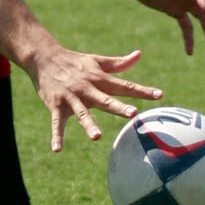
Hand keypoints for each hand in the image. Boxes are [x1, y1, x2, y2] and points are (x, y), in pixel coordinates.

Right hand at [19, 43, 162, 152]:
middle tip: (133, 114)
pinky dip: (56, 136)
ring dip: (89, 125)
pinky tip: (57, 150)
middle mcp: (87, 88)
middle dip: (118, 107)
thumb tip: (139, 55)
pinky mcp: (56, 105)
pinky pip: (56, 123)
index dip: (142, 91)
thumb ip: (119, 63)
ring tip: (97, 137)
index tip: (159, 95)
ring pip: (82, 113)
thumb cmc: (75, 61)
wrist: (44, 57)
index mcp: (100, 78)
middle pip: (106, 99)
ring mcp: (71, 97)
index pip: (125, 85)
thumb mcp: (98, 61)